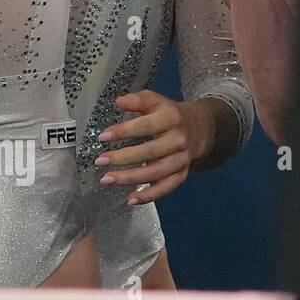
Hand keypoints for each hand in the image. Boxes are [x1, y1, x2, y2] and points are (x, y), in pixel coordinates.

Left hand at [94, 89, 193, 203]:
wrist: (199, 128)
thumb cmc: (168, 114)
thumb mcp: (154, 100)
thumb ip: (137, 100)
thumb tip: (119, 102)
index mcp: (171, 118)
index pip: (145, 126)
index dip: (124, 131)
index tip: (103, 137)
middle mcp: (178, 140)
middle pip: (150, 152)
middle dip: (123, 158)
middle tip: (100, 161)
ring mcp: (181, 159)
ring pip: (156, 172)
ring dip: (130, 178)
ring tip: (107, 179)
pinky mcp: (182, 173)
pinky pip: (166, 187)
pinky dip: (149, 195)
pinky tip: (131, 199)